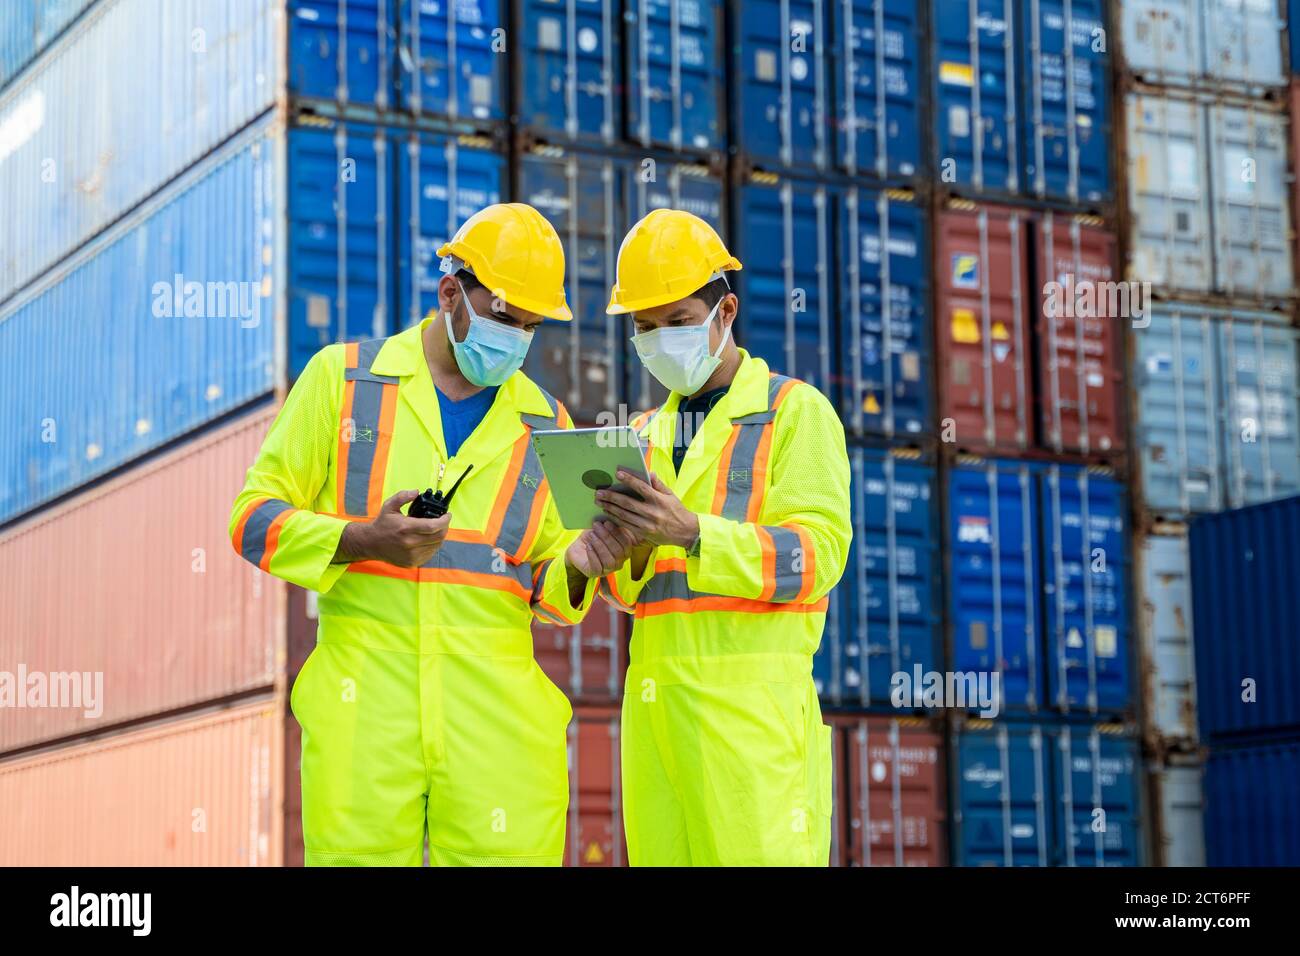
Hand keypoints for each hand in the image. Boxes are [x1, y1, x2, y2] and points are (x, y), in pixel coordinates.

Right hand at [335, 490, 450, 566]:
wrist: (371, 544)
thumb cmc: (382, 524)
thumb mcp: (390, 505)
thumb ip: (403, 496)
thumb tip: (416, 492)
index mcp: (406, 528)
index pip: (433, 526)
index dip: (444, 521)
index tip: (448, 515)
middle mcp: (410, 543)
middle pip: (438, 537)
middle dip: (445, 527)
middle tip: (443, 521)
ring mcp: (411, 555)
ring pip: (436, 545)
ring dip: (440, 536)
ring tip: (435, 529)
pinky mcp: (412, 563)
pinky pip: (430, 553)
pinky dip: (433, 545)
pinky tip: (428, 539)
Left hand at [564, 518, 639, 578]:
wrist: (577, 548)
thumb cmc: (593, 537)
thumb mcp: (603, 528)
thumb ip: (612, 525)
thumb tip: (617, 517)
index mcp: (624, 551)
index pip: (627, 544)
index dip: (618, 533)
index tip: (607, 522)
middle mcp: (619, 562)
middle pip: (618, 552)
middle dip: (607, 537)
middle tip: (597, 526)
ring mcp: (608, 570)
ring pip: (609, 561)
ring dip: (600, 546)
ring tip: (592, 535)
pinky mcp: (595, 573)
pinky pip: (597, 567)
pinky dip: (593, 555)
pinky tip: (588, 546)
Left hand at [595, 470, 698, 549]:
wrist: (686, 532)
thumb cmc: (677, 511)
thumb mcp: (671, 495)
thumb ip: (658, 484)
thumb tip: (649, 472)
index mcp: (659, 500)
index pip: (641, 487)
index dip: (629, 480)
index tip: (617, 473)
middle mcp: (651, 512)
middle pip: (627, 503)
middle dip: (611, 497)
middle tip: (599, 492)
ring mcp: (646, 524)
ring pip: (624, 515)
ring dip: (610, 508)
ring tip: (599, 502)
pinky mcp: (643, 533)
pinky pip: (626, 525)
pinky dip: (615, 519)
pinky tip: (607, 514)